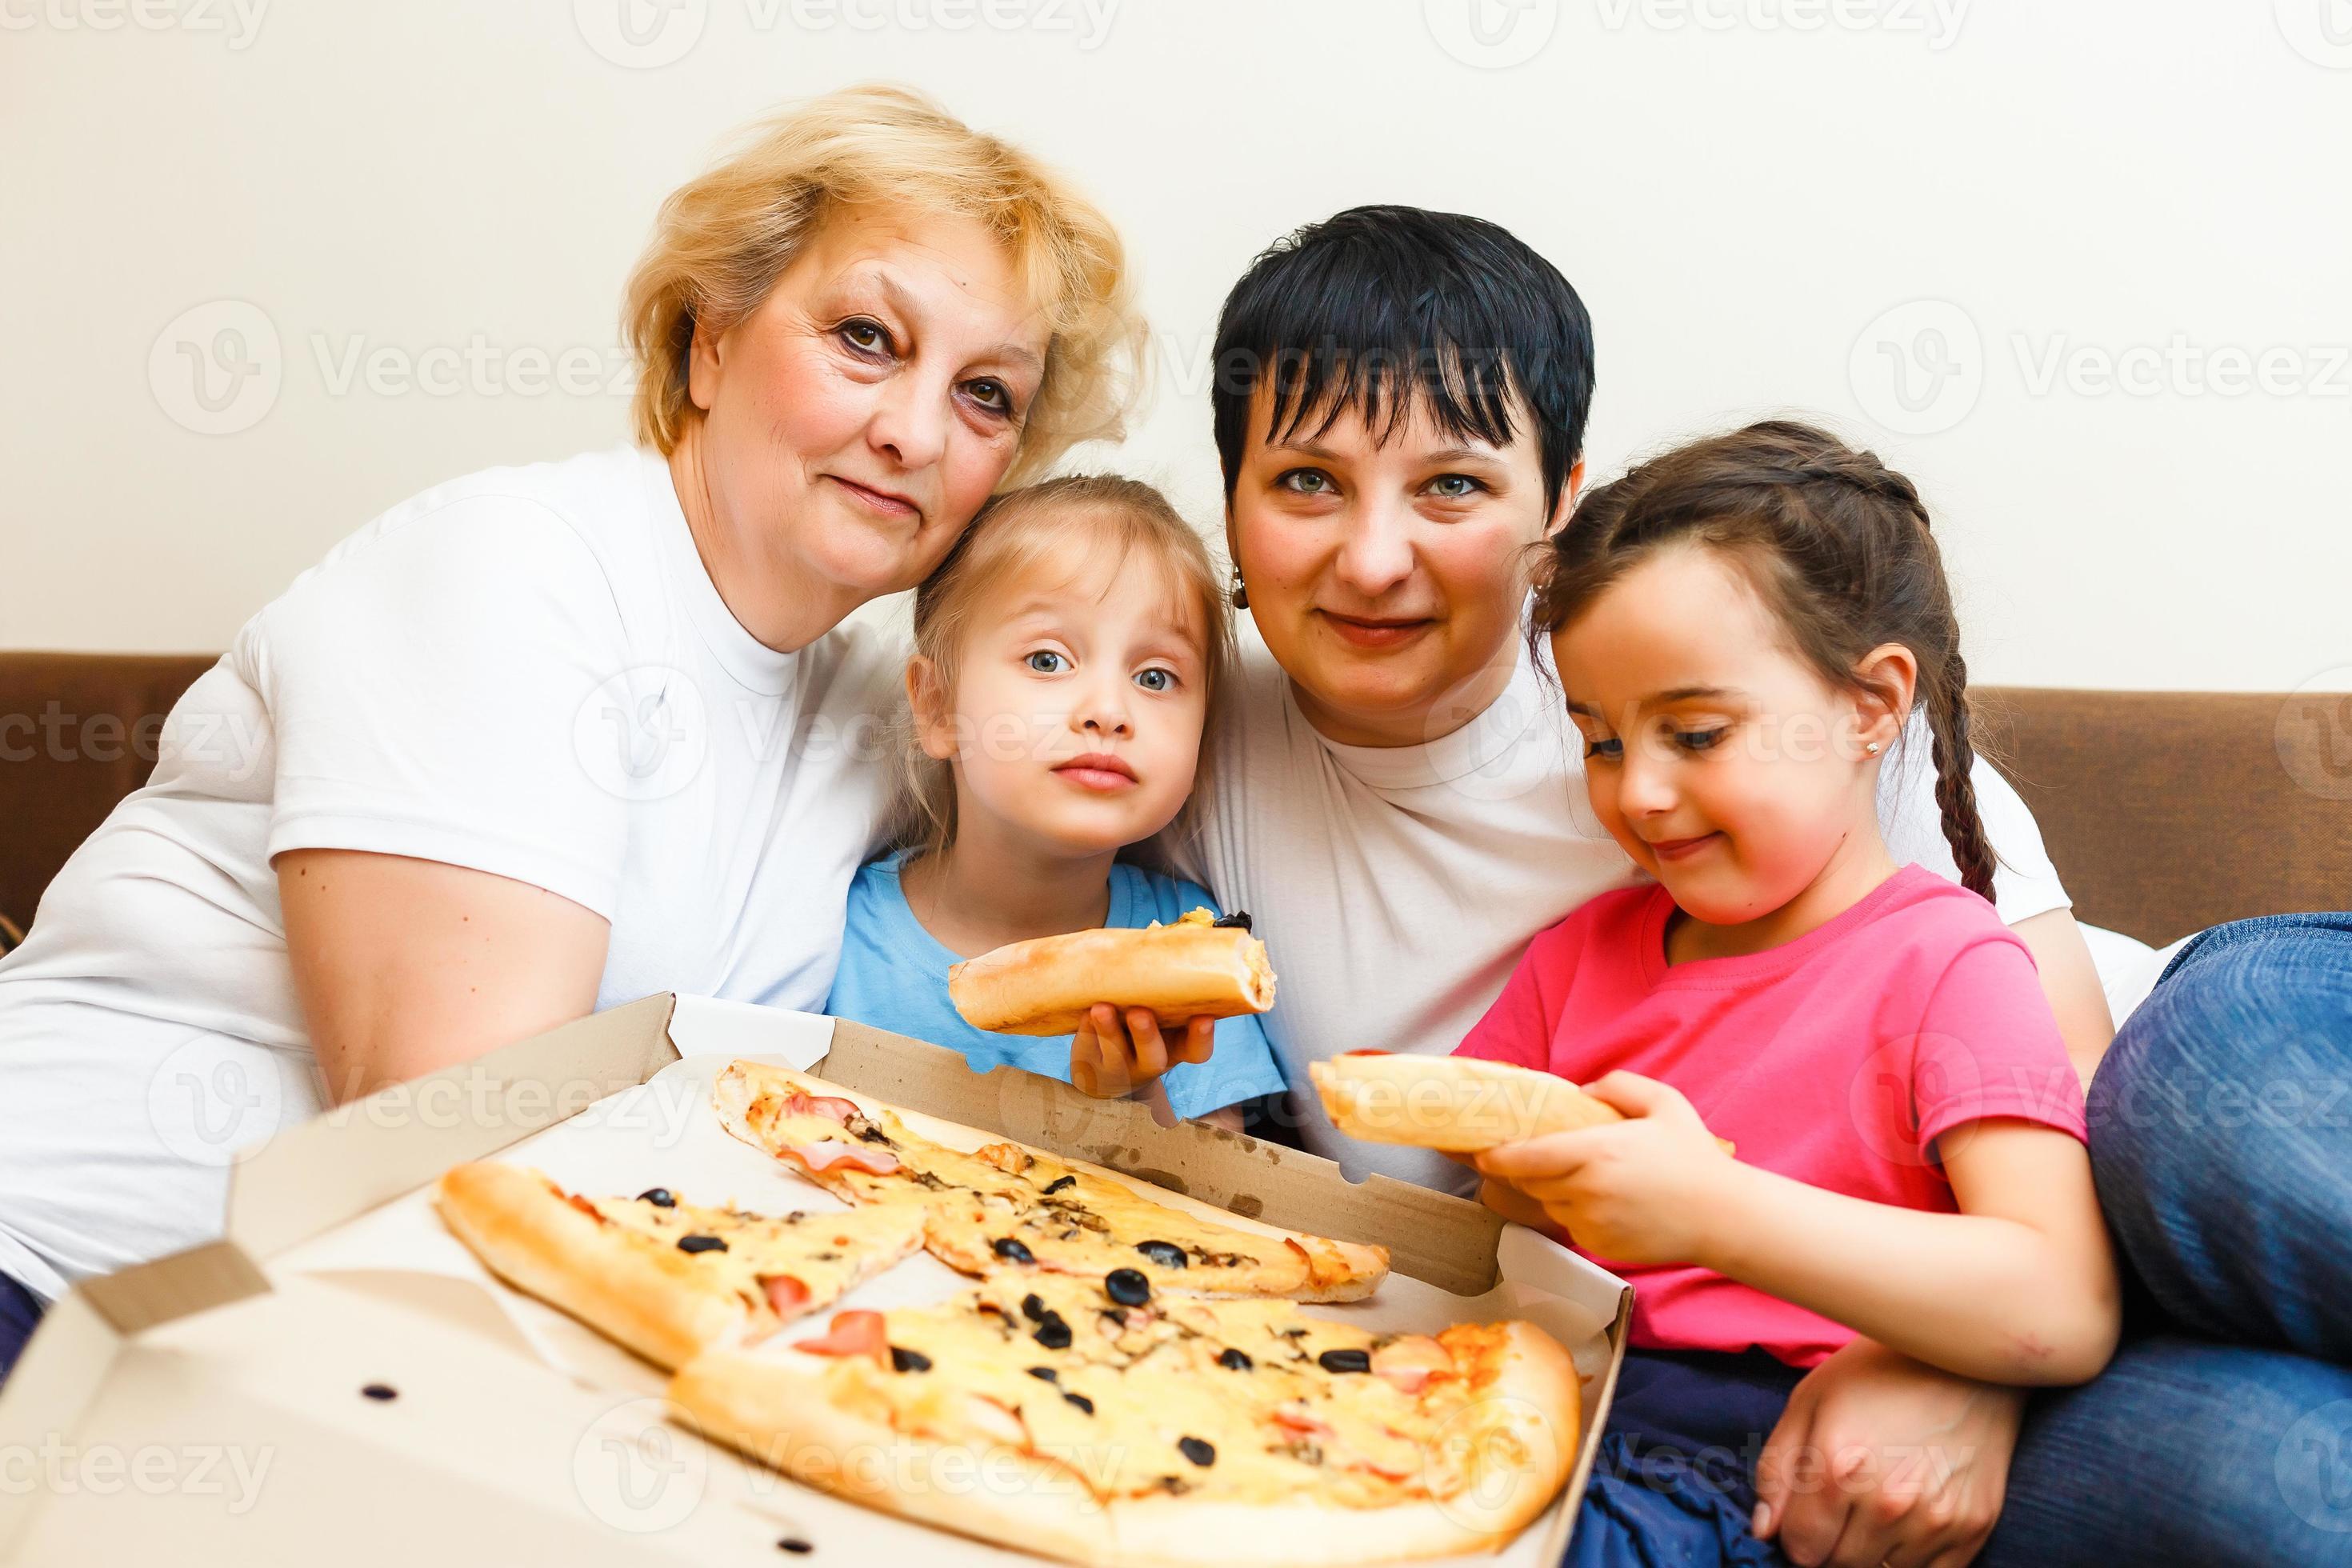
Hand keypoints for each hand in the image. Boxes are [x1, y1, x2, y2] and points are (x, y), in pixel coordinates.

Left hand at [1068, 1007, 1212, 1099]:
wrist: (1108, 1076)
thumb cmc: (1143, 1032)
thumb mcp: (1162, 1020)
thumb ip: (1164, 993)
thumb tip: (1163, 940)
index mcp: (1176, 1049)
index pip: (1197, 1051)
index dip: (1202, 1037)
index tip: (1205, 1017)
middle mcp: (1151, 1062)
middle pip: (1153, 1056)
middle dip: (1146, 1034)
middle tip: (1139, 1011)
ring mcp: (1119, 1068)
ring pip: (1115, 1053)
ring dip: (1108, 1030)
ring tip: (1100, 1007)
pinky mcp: (1090, 1066)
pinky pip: (1088, 1048)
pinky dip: (1086, 1029)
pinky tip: (1083, 1012)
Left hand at [1473, 1071, 1735, 1264]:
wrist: (1723, 1216)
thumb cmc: (1694, 1157)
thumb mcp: (1663, 1102)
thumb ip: (1617, 1085)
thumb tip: (1581, 1090)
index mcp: (1595, 1152)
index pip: (1525, 1158)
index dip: (1495, 1157)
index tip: (1479, 1152)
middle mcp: (1586, 1191)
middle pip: (1532, 1181)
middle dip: (1526, 1168)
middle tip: (1529, 1154)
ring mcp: (1591, 1223)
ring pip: (1551, 1204)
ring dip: (1554, 1190)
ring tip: (1586, 1176)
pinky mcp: (1600, 1247)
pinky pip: (1572, 1226)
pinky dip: (1577, 1212)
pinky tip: (1607, 1201)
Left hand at [1754, 1337, 2024, 1567]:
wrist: (1964, 1357)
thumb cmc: (1876, 1374)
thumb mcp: (1809, 1403)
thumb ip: (1777, 1471)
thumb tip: (1765, 1530)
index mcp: (1838, 1468)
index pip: (1802, 1548)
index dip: (1797, 1536)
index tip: (1807, 1516)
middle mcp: (1888, 1502)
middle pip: (1841, 1565)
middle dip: (1831, 1544)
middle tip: (1841, 1509)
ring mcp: (1936, 1518)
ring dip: (1872, 1550)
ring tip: (1876, 1506)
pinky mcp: (1973, 1526)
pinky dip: (1912, 1557)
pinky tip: (1909, 1520)